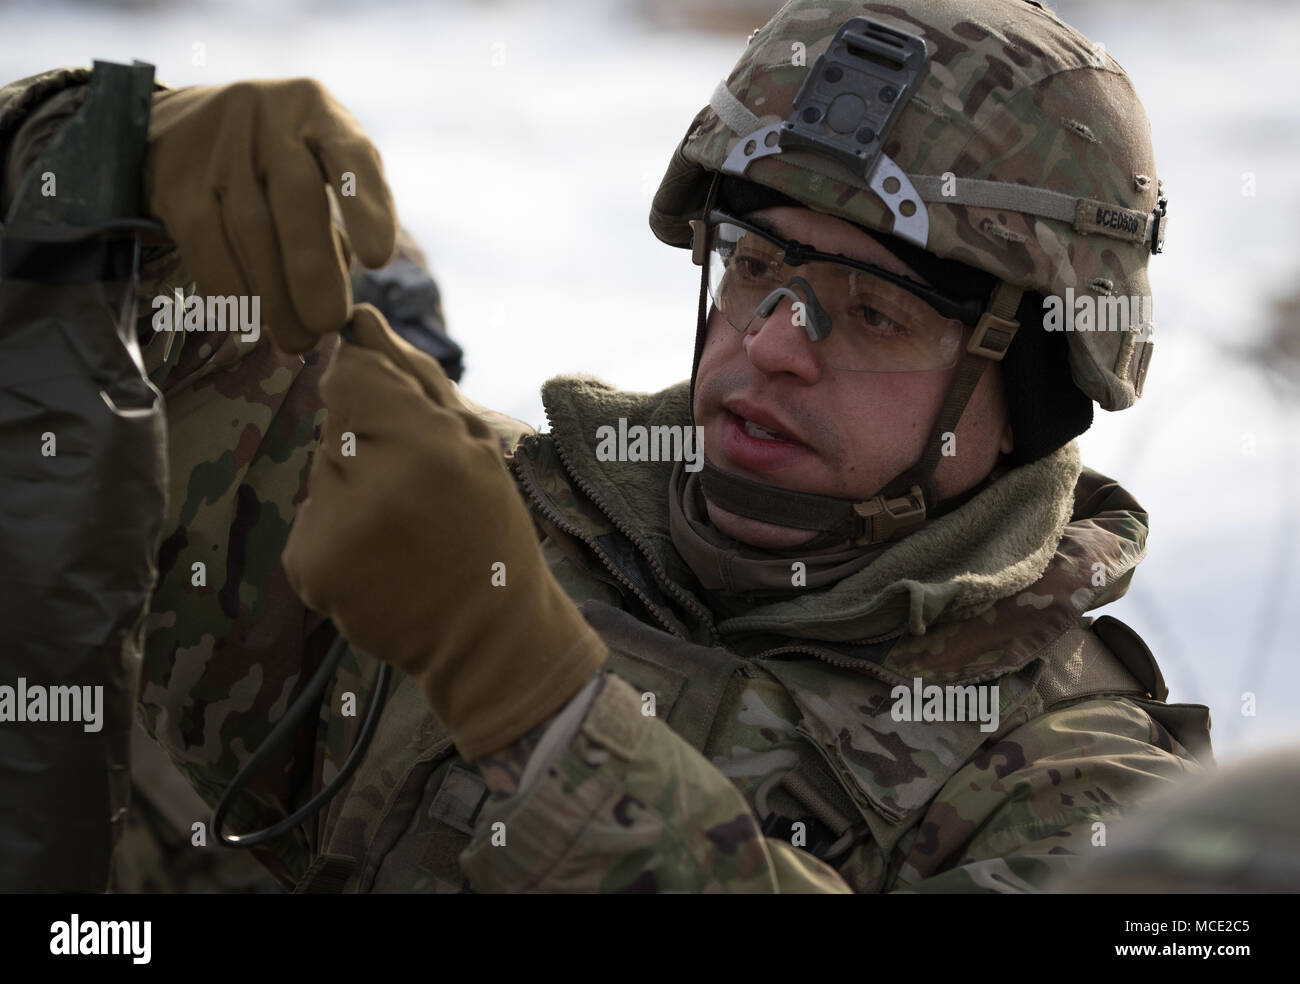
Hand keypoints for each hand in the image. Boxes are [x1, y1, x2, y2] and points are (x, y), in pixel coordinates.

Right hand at [143, 78, 397, 351]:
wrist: (183, 125)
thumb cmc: (282, 159)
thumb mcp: (324, 161)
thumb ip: (348, 209)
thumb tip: (344, 285)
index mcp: (317, 112)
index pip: (350, 154)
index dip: (366, 206)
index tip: (380, 261)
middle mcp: (267, 117)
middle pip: (297, 198)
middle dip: (314, 271)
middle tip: (329, 324)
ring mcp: (217, 146)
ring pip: (250, 229)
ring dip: (276, 295)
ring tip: (298, 339)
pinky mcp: (174, 180)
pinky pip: (206, 244)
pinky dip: (232, 288)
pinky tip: (251, 319)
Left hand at [282, 305, 606, 758]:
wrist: (486, 633)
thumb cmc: (488, 528)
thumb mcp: (475, 443)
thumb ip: (415, 376)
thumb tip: (359, 316)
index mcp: (426, 447)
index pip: (350, 375)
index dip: (376, 395)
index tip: (403, 431)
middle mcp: (373, 485)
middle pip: (332, 421)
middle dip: (366, 445)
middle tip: (413, 495)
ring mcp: (333, 530)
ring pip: (318, 470)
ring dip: (348, 488)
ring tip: (398, 529)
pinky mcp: (307, 566)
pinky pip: (306, 518)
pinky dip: (333, 532)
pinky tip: (375, 558)